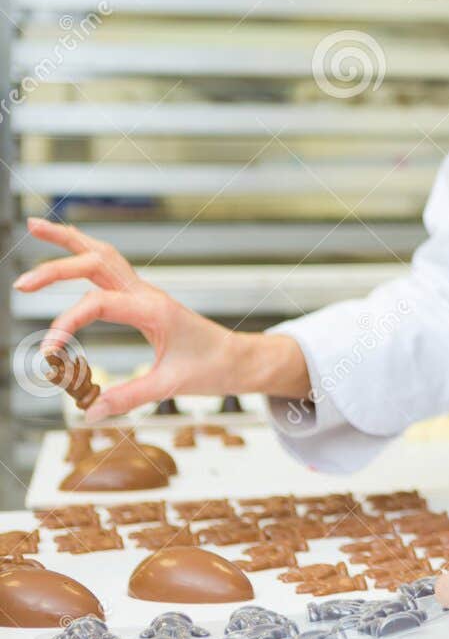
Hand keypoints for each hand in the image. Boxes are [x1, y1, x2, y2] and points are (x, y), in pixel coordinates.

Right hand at [12, 217, 308, 418]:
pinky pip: (109, 266)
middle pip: (98, 262)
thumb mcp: (171, 386)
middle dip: (58, 268)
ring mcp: (143, 292)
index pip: (98, 303)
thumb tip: (88, 413)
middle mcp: (147, 293)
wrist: (237, 358)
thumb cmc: (211, 368)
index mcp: (154, 309)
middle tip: (21, 283)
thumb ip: (128, 397)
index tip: (51, 354)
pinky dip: (85, 252)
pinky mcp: (141, 298)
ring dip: (70, 240)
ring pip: (104, 254)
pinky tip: (66, 246)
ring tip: (36, 225)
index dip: (68, 324)